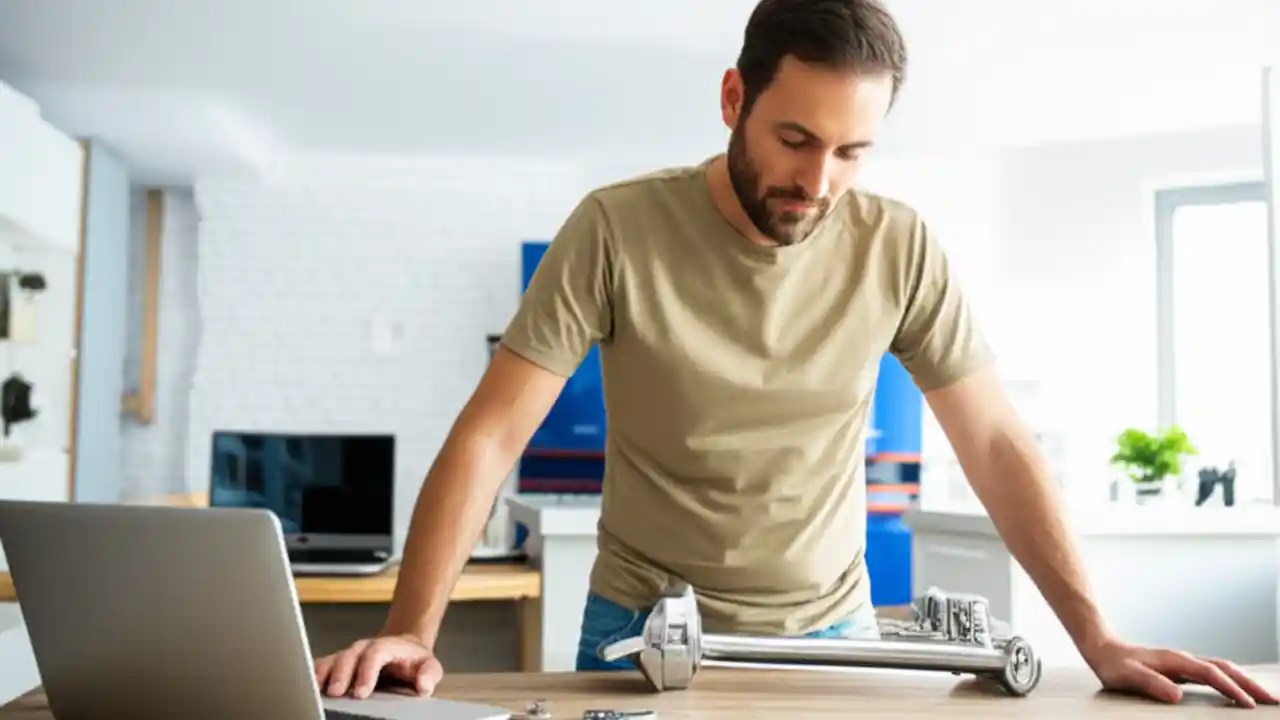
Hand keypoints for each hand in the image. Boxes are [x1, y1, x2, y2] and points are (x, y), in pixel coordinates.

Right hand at [314, 633, 444, 698]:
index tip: (362, 692)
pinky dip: (314, 675)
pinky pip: (323, 666)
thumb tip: (423, 685)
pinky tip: (308, 686)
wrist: (403, 648)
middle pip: (349, 656)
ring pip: (332, 659)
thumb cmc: (414, 661)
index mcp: (385, 647)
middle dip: (342, 674)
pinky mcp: (338, 663)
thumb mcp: (429, 665)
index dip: (366, 672)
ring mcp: (349, 654)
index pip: (374, 655)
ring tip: (317, 690)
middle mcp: (364, 648)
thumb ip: (429, 674)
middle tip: (337, 693)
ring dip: (324, 674)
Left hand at [1084, 637, 1278, 707]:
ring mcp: (1183, 663)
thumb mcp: (1128, 676)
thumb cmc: (1113, 664)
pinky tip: (1236, 690)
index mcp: (1175, 660)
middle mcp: (1183, 659)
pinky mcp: (1181, 668)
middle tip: (1273, 700)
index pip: (1211, 674)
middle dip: (1250, 684)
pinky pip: (1213, 673)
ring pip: (1222, 669)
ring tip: (1263, 697)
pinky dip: (1231, 681)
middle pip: (1226, 669)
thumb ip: (1151, 684)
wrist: (1102, 648)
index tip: (1248, 704)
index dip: (1231, 689)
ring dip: (1244, 681)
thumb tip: (1176, 695)